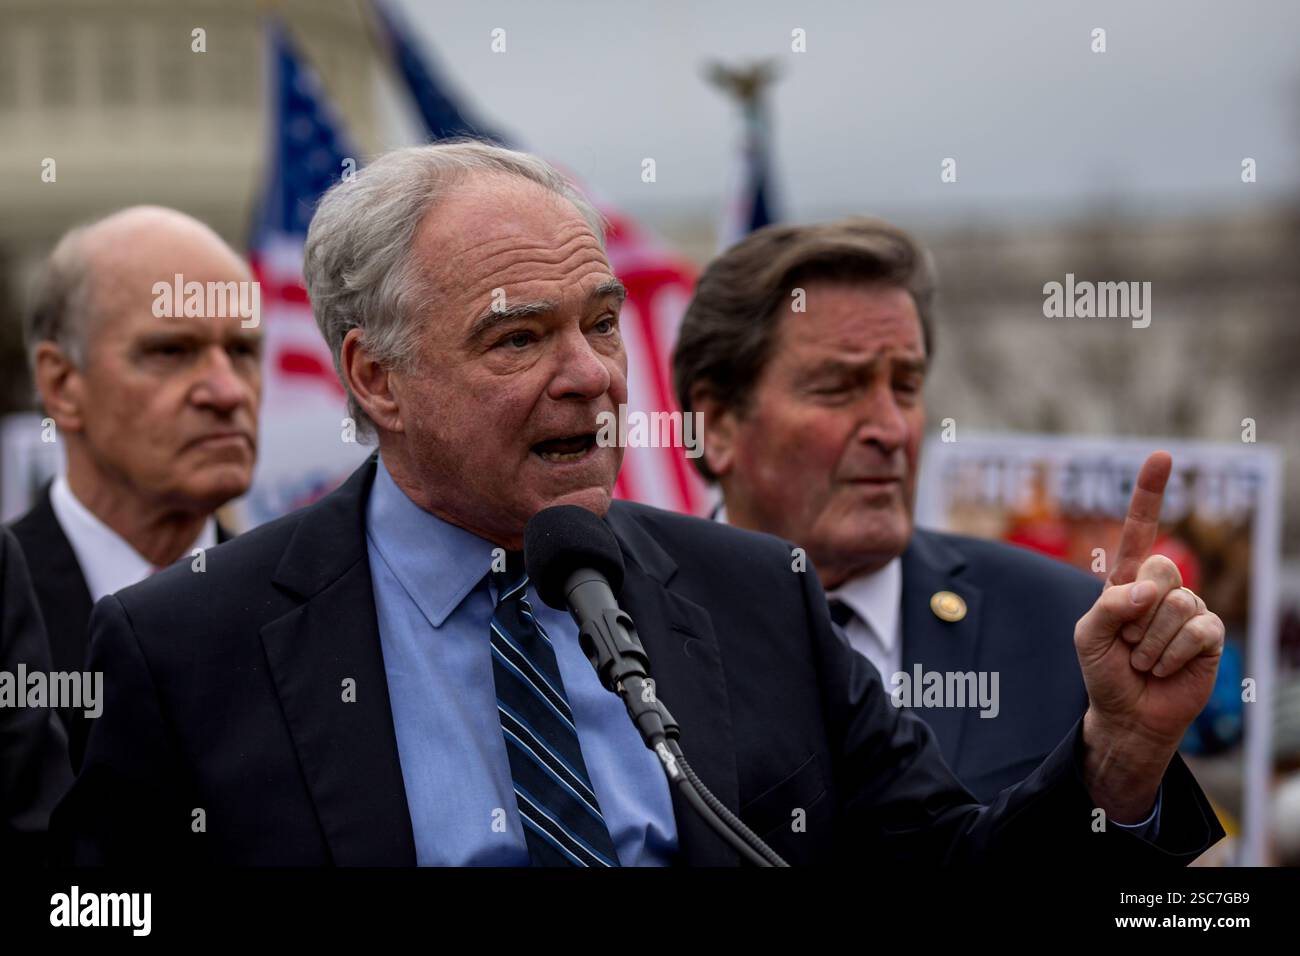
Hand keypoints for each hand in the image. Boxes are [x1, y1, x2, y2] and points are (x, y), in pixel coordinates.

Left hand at [1073, 451, 1224, 821]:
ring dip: (1151, 642)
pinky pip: (1197, 629)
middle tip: (1128, 642)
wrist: (1127, 714)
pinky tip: (1164, 668)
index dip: (1150, 493)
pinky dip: (1172, 654)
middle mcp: (1162, 588)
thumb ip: (1108, 607)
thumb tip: (1147, 590)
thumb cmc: (1104, 671)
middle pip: (1161, 567)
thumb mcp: (1088, 636)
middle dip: (1136, 612)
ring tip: (1144, 659)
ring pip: (1177, 603)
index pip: (1140, 529)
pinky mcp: (1209, 635)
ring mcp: (1188, 609)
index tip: (1161, 455)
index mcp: (1128, 579)